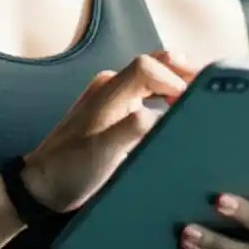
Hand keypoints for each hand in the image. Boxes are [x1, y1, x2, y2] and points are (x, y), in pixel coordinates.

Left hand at [20, 50, 200, 212]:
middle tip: (206, 87)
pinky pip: (143, 92)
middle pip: (153, 64)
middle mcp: (110, 87)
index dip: (175, 78)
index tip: (191, 100)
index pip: (149, 66)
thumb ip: (133, 128)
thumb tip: (161, 114)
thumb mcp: (104, 151)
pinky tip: (173, 110)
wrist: (43, 184)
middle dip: (181, 71)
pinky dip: (163, 95)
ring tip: (194, 97)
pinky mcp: (111, 112)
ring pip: (149, 77)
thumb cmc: (70, 168)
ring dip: (173, 81)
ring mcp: (110, 98)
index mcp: (109, 91)